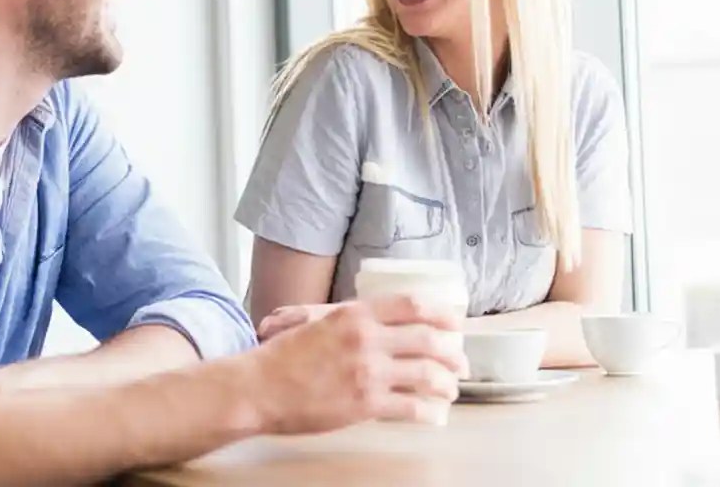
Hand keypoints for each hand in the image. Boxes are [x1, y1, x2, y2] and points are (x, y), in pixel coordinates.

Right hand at [246, 294, 467, 433]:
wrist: (258, 387)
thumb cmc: (282, 356)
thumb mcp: (318, 322)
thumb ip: (349, 320)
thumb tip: (377, 323)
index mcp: (355, 314)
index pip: (413, 305)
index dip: (443, 314)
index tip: (456, 323)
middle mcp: (367, 338)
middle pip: (429, 339)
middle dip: (454, 353)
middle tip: (461, 362)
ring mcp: (368, 372)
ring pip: (427, 374)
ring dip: (447, 383)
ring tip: (451, 389)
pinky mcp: (365, 404)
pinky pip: (411, 407)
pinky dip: (429, 412)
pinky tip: (434, 414)